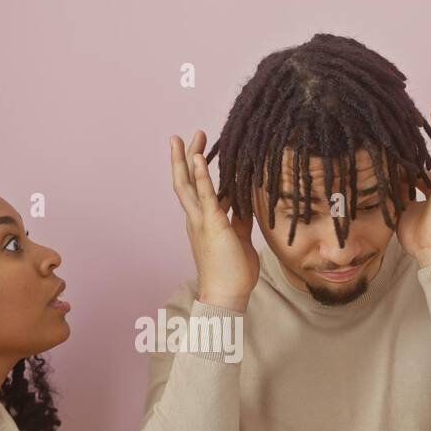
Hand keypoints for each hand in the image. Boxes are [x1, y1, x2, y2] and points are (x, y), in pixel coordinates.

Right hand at [170, 130, 258, 311]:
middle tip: (188, 135)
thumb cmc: (233, 273)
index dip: (197, 169)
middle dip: (185, 157)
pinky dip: (201, 175)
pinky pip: (205, 195)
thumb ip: (240, 221)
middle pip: (185, 182)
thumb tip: (246, 206)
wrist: (226, 295)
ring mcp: (201, 221)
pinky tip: (199, 157)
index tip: (200, 151)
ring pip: (187, 184)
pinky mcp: (212, 224)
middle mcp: (197, 219)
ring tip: (190, 136)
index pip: (197, 190)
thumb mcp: (240, 239)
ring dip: (188, 158)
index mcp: (203, 222)